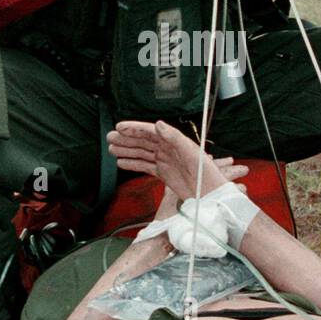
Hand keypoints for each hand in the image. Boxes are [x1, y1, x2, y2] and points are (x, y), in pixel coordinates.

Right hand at [108, 120, 248, 201]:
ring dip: (127, 150)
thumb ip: (175, 137)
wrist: (211, 195)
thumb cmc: (206, 173)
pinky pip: (145, 166)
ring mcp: (165, 161)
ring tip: (111, 149)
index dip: (134, 128)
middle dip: (125, 139)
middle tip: (109, 138)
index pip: (150, 131)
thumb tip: (158, 124)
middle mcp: (168, 150)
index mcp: (174, 141)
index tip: (119, 127)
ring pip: (141, 153)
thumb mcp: (192, 153)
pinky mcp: (164, 174)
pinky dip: (133, 164)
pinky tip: (121, 163)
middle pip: (143, 141)